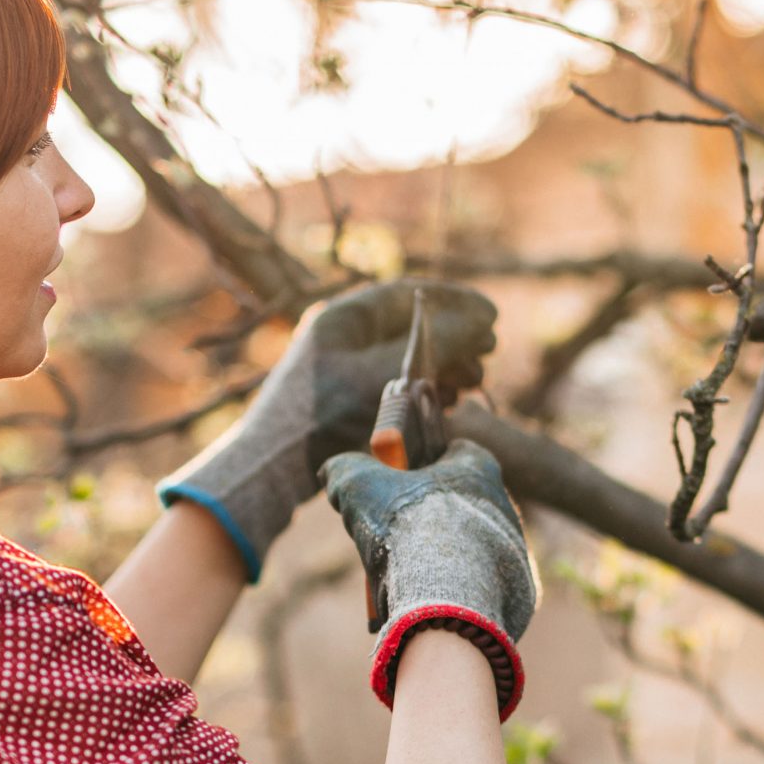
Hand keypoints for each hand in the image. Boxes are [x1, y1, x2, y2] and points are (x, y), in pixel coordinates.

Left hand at [156, 279, 495, 579]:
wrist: (273, 467)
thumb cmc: (324, 416)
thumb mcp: (385, 375)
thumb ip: (435, 345)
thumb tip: (480, 321)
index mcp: (344, 317)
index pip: (408, 295)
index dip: (455, 302)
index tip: (491, 313)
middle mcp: (345, 337)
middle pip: (411, 326)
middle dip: (455, 337)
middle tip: (490, 349)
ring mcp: (346, 368)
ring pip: (407, 356)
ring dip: (445, 364)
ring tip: (475, 380)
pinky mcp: (349, 401)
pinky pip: (397, 383)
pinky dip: (426, 388)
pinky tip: (448, 401)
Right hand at [322, 438, 535, 721]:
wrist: (450, 596)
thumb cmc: (408, 528)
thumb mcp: (359, 486)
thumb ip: (344, 470)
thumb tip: (332, 470)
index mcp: (477, 467)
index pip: (454, 450)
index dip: (422, 462)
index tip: (397, 480)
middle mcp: (504, 503)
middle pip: (459, 501)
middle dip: (428, 517)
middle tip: (395, 537)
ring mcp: (515, 547)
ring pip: (470, 545)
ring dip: (441, 556)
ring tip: (408, 576)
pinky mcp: (518, 588)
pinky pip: (482, 583)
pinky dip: (458, 589)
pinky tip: (430, 600)